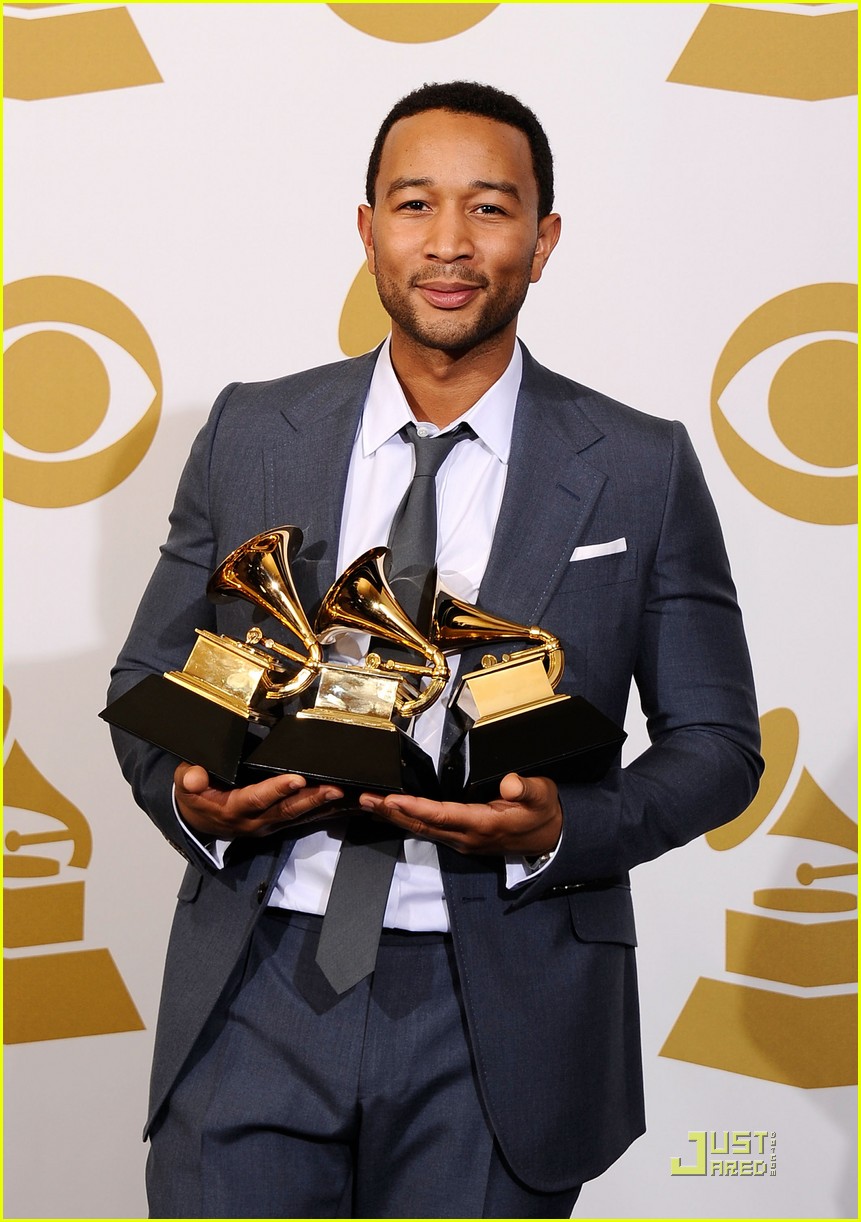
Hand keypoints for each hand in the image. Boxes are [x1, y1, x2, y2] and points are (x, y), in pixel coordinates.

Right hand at [175, 762, 343, 840]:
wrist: (198, 821)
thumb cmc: (194, 798)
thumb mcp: (184, 787)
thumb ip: (188, 780)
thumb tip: (194, 776)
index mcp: (232, 809)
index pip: (257, 799)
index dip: (277, 790)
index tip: (296, 779)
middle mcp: (254, 821)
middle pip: (286, 811)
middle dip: (311, 799)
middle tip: (334, 788)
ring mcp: (268, 824)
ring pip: (298, 815)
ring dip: (321, 806)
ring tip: (344, 794)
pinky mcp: (277, 823)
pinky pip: (302, 818)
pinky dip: (323, 811)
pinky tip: (342, 803)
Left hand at [359, 773, 561, 856]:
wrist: (551, 837)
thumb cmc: (543, 812)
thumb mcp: (542, 796)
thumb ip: (527, 788)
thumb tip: (510, 782)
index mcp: (483, 824)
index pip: (442, 815)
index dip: (415, 807)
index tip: (391, 798)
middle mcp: (467, 836)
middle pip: (422, 825)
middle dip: (391, 812)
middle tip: (364, 798)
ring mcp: (462, 840)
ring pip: (421, 829)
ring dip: (394, 816)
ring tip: (369, 802)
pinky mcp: (460, 838)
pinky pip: (428, 829)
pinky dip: (407, 818)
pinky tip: (392, 810)